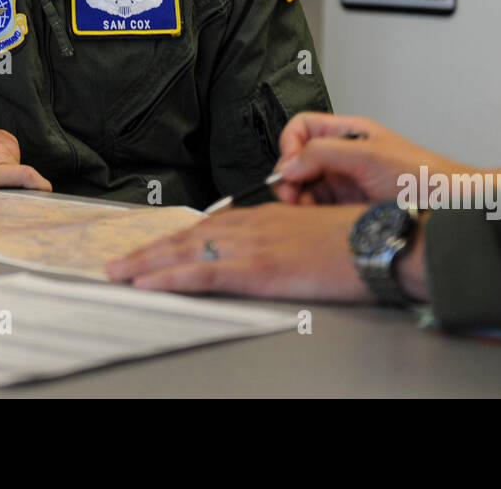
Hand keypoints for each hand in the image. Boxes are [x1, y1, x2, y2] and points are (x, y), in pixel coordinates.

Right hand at [0, 98, 51, 190]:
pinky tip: (44, 192)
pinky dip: (35, 186)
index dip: (9, 187)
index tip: (14, 200)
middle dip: (0, 189)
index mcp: (1, 139)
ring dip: (0, 193)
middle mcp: (7, 145)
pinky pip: (24, 178)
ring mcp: (2, 156)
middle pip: (14, 180)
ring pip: (15, 186)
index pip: (14, 171)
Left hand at [107, 203, 371, 300]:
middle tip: (118, 263)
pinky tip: (148, 284)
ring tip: (118, 275)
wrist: (382, 241)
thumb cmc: (360, 239)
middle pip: (188, 236)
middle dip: (149, 252)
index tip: (154, 249)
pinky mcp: (258, 268)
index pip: (209, 227)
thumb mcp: (316, 233)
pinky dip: (170, 278)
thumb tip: (275, 253)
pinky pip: (203, 273)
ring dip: (147, 265)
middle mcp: (253, 225)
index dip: (177, 239)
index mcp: (267, 216)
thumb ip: (287, 240)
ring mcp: (253, 245)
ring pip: (186, 252)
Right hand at [275, 111, 460, 204]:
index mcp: (347, 134)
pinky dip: (309, 214)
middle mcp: (343, 155)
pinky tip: (315, 219)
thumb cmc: (423, 176)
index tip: (290, 167)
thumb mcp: (369, 156)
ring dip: (298, 198)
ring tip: (303, 210)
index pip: (302, 128)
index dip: (290, 145)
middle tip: (291, 195)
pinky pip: (317, 207)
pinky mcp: (347, 207)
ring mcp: (345, 182)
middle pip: (298, 160)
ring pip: (304, 187)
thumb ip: (326, 153)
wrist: (448, 207)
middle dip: (290, 177)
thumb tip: (291, 162)